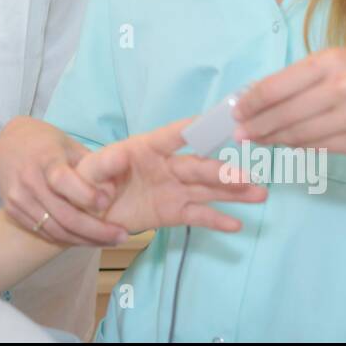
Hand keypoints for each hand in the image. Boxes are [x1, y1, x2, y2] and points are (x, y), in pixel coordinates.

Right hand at [0, 117, 129, 245]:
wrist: (9, 140)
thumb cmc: (47, 142)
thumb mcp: (70, 144)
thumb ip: (91, 166)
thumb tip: (115, 191)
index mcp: (44, 159)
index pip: (62, 180)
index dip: (85, 195)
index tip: (107, 204)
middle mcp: (28, 181)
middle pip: (63, 215)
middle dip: (96, 230)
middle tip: (122, 236)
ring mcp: (18, 199)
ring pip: (56, 230)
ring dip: (85, 240)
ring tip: (110, 241)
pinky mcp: (12, 212)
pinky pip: (44, 232)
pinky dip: (67, 239)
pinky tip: (87, 239)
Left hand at [75, 118, 266, 237]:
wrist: (86, 211)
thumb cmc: (86, 182)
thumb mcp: (88, 173)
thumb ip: (104, 164)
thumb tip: (119, 153)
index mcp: (145, 148)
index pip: (173, 136)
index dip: (195, 129)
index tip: (220, 121)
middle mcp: (165, 166)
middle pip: (198, 166)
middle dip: (223, 171)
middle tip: (248, 175)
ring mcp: (172, 189)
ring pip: (207, 190)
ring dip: (232, 191)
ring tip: (259, 193)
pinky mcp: (173, 212)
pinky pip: (198, 215)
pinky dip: (216, 220)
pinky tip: (236, 224)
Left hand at [233, 47, 345, 155]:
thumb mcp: (345, 59)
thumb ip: (307, 75)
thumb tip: (263, 94)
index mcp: (331, 62)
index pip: (276, 87)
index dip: (251, 102)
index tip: (236, 110)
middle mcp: (341, 89)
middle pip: (284, 114)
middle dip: (257, 126)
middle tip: (240, 133)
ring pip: (300, 135)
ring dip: (274, 140)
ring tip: (258, 140)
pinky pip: (321, 148)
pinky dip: (300, 148)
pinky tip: (288, 145)